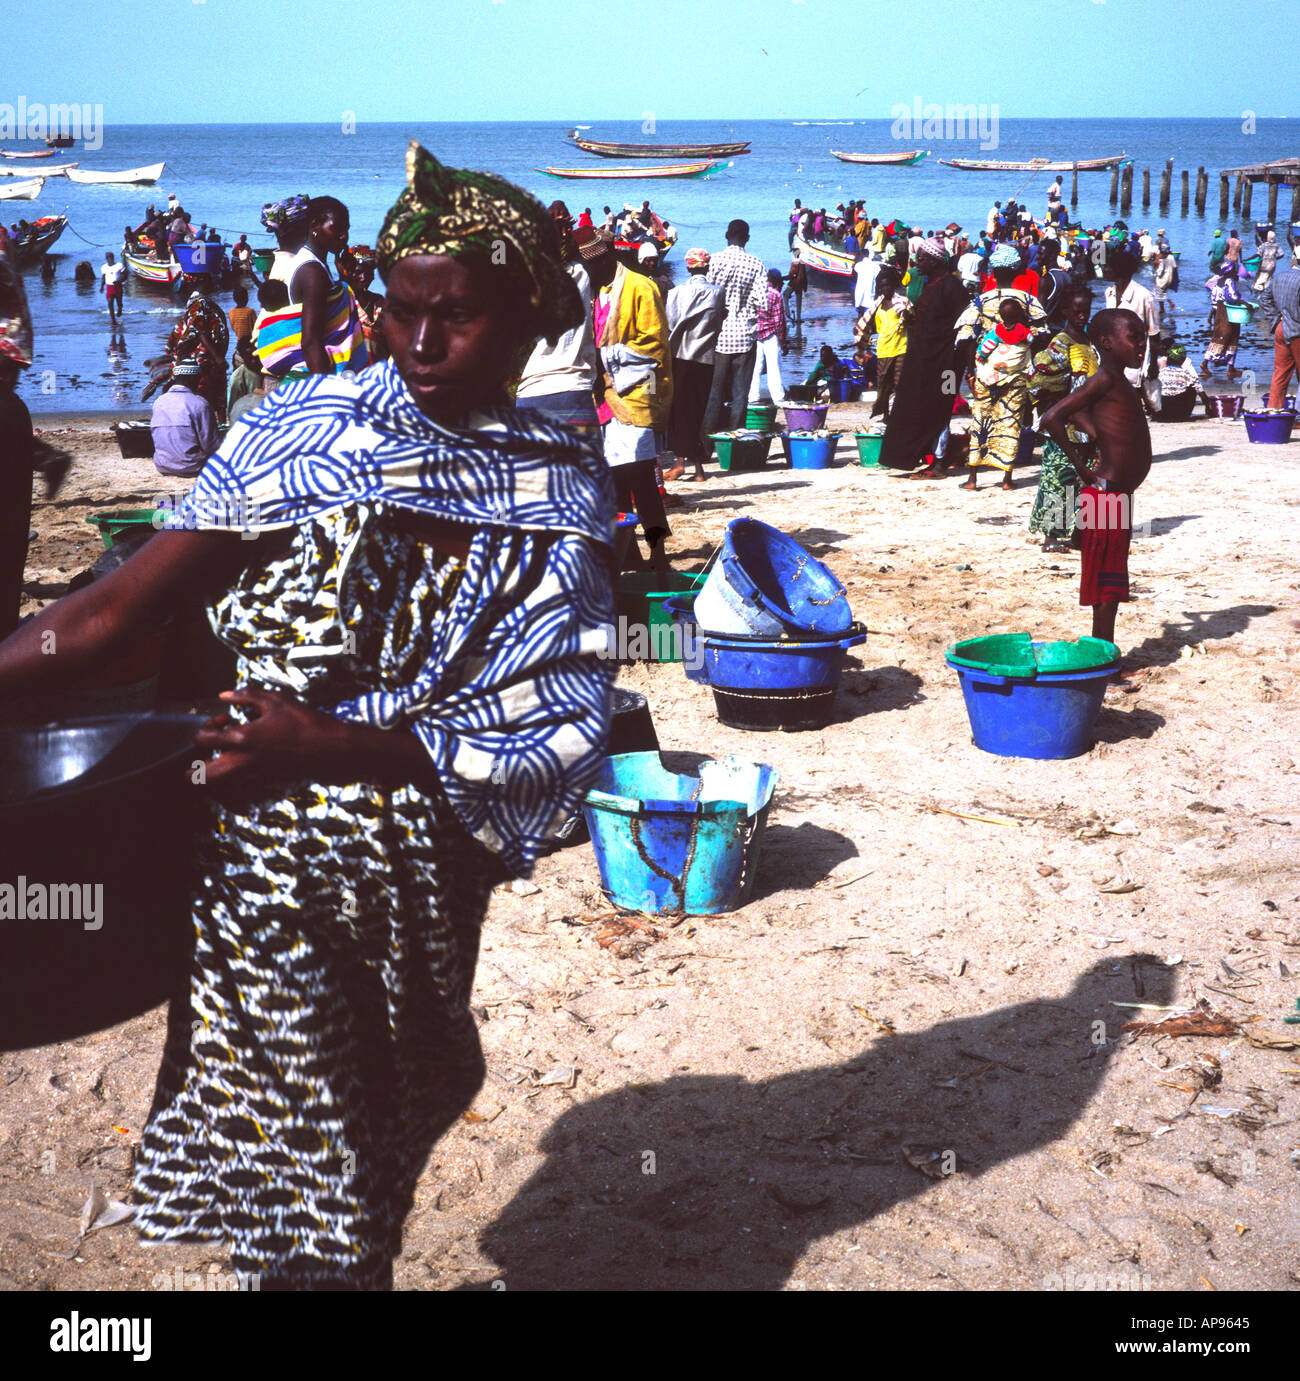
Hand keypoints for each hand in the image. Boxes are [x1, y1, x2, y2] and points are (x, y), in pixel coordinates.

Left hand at [193, 687, 342, 789]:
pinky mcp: (264, 778)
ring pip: (218, 785)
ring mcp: (253, 773)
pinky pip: (237, 783)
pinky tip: (242, 757)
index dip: (208, 726)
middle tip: (206, 750)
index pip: (203, 739)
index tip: (226, 719)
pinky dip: (230, 776)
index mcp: (243, 739)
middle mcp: (243, 761)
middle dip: (193, 768)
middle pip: (202, 777)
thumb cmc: (305, 722)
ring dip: (211, 773)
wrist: (330, 749)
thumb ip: (247, 695)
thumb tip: (225, 695)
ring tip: (219, 756)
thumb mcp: (276, 700)